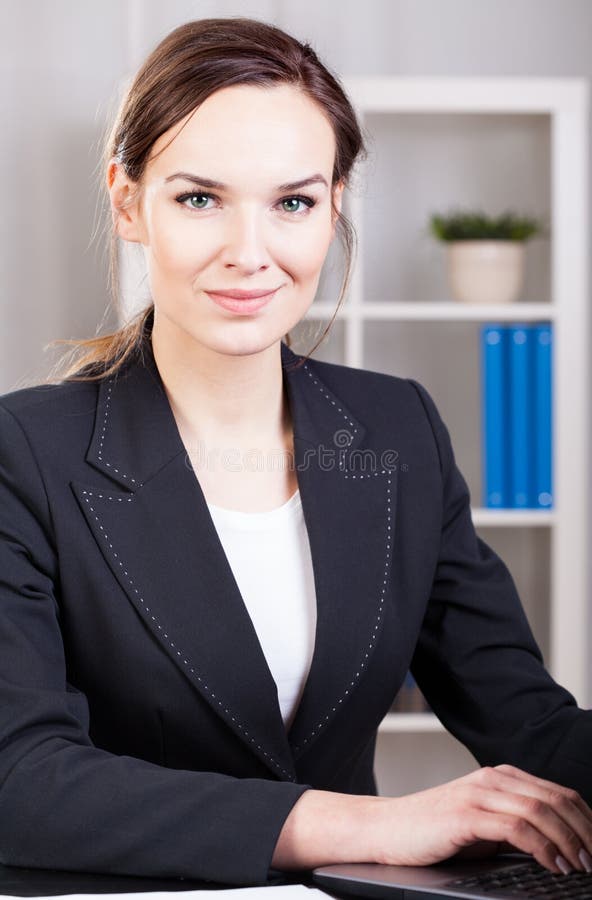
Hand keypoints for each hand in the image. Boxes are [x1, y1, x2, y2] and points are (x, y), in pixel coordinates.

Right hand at [373, 764, 591, 874]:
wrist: (385, 829)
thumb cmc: (432, 832)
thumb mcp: (482, 825)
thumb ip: (514, 826)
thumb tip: (557, 848)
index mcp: (499, 777)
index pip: (558, 792)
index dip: (585, 819)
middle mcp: (492, 779)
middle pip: (556, 799)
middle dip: (584, 831)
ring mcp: (478, 794)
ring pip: (541, 811)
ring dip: (569, 842)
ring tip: (581, 866)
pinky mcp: (466, 815)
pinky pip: (517, 827)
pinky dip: (542, 847)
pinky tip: (552, 864)